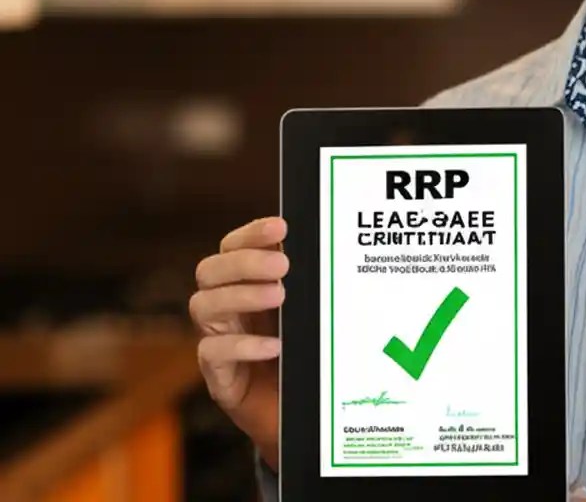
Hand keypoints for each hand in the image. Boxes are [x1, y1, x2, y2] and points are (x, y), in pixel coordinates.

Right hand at [188, 216, 289, 470]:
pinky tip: (273, 346)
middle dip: (244, 262)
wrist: (303, 414)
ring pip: (203, 306)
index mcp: (243, 286)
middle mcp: (224, 309)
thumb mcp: (310, 316)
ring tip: (280, 297)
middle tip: (283, 266)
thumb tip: (327, 250)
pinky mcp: (218, 377)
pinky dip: (242, 346)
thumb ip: (308, 287)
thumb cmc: (306, 356)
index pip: (231, 248)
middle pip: (209, 271)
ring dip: (241, 296)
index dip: (250, 234)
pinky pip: (212, 354)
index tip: (281, 226)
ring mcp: (216, 341)